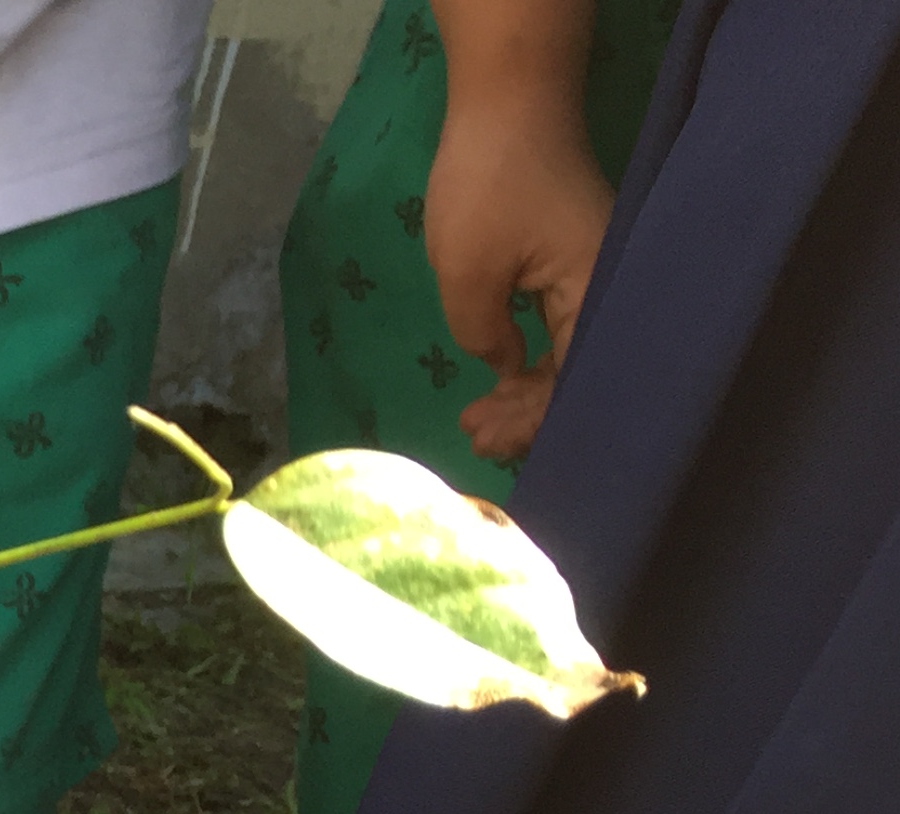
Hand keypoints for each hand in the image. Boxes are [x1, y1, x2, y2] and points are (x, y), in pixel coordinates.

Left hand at [423, 93, 613, 463]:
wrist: (508, 108)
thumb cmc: (489, 186)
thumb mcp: (468, 275)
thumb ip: (486, 337)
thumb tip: (507, 372)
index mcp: (597, 293)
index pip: (578, 383)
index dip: (538, 424)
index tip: (491, 441)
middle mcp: (610, 290)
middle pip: (581, 378)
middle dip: (530, 417)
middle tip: (476, 438)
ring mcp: (597, 278)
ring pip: (571, 358)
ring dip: (526, 394)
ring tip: (476, 420)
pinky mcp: (579, 267)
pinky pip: (565, 331)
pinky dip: (532, 361)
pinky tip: (500, 382)